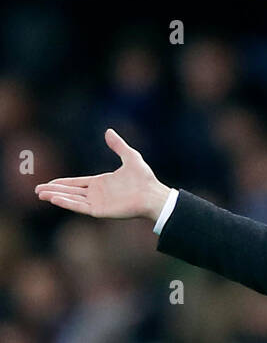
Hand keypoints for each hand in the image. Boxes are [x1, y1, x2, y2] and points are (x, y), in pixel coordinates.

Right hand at [35, 129, 170, 222]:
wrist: (153, 194)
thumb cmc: (144, 179)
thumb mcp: (130, 156)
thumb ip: (118, 145)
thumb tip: (108, 131)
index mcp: (101, 183)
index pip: (76, 183)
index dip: (62, 183)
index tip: (49, 183)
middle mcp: (97, 194)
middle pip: (70, 191)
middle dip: (54, 190)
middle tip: (37, 190)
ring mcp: (98, 203)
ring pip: (72, 199)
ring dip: (56, 196)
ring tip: (41, 194)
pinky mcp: (101, 211)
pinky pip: (80, 207)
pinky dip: (67, 203)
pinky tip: (55, 199)